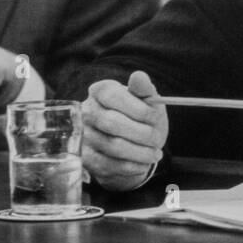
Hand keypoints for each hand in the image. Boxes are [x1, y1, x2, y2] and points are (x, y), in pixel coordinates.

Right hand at [81, 71, 167, 190]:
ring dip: (140, 152)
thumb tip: (139, 76)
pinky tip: (144, 163)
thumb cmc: (141, 116)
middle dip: (142, 133)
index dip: (139, 109)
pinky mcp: (87, 159)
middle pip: (113, 123)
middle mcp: (86, 111)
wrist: (134, 141)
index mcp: (101, 91)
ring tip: (155, 153)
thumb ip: (143, 89)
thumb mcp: (147, 100)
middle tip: (158, 139)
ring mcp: (84, 136)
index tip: (156, 118)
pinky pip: (110, 165)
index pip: (115, 97)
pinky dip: (133, 166)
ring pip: (113, 146)